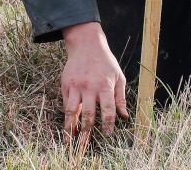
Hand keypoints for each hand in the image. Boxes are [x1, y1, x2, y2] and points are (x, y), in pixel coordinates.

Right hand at [60, 22, 128, 138]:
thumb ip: (120, 98)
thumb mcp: (118, 77)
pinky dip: (67, 116)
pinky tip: (69, 125)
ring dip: (71, 128)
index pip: (107, 110)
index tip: (108, 135)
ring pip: (72, 111)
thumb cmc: (106, 62)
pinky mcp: (66, 85)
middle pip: (88, 114)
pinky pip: (66, 104)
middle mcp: (89, 87)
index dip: (108, 125)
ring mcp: (76, 86)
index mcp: (105, 85)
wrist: (86, 44)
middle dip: (87, 132)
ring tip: (70, 141)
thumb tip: (124, 116)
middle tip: (86, 146)